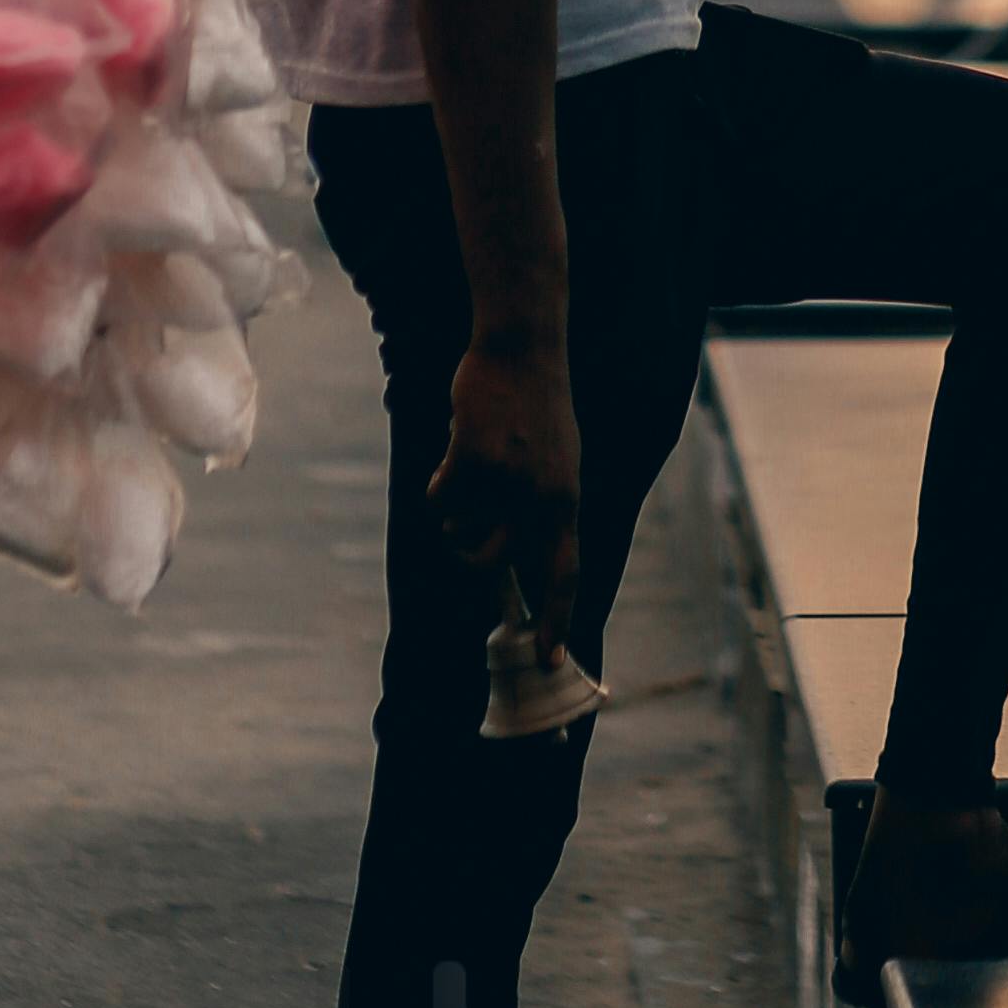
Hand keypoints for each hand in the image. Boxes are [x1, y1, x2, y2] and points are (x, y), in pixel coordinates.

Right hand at [432, 335, 580, 629]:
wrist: (522, 348)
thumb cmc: (536, 407)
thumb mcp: (556, 462)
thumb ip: (542, 510)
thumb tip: (516, 566)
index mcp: (567, 501)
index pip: (565, 574)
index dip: (556, 619)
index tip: (548, 658)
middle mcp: (542, 497)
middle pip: (497, 563)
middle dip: (472, 558)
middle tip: (463, 536)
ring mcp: (507, 481)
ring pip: (461, 530)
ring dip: (455, 510)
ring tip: (470, 467)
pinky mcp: (472, 460)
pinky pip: (440, 498)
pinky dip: (440, 480)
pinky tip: (458, 445)